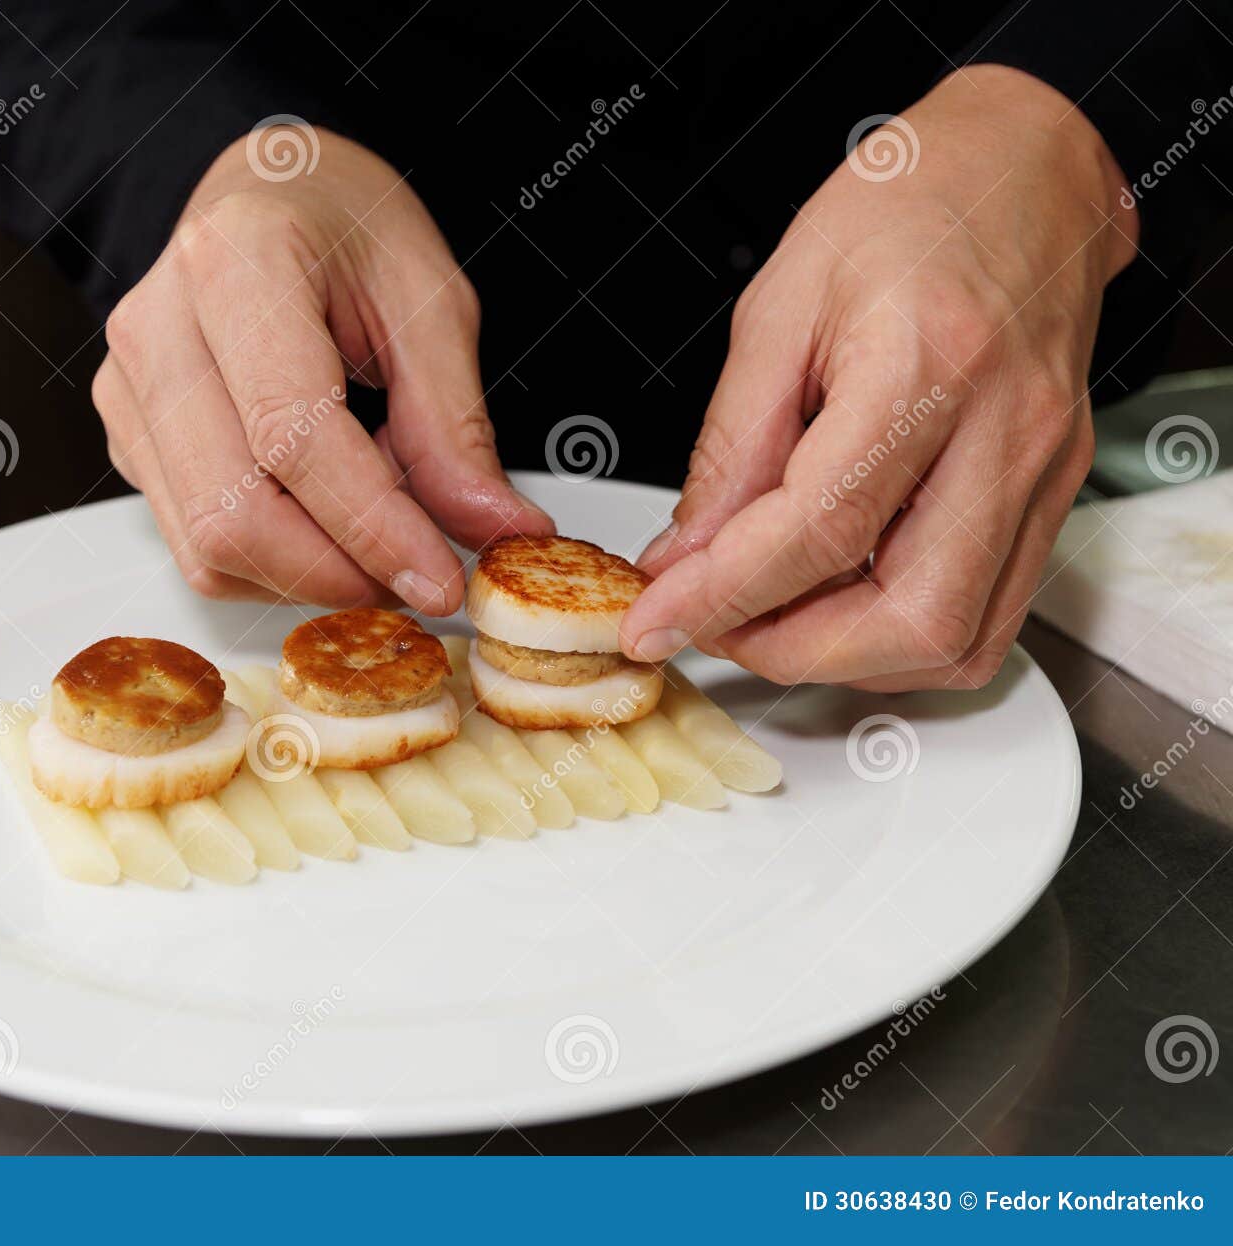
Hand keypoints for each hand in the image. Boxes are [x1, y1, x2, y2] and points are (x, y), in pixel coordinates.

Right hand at [95, 125, 551, 612]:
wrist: (266, 192)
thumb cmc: (346, 229)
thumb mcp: (429, 302)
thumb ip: (456, 427)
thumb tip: (499, 532)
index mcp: (236, 261)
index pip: (293, 434)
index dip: (373, 527)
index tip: (441, 580)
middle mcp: (158, 325)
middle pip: (234, 513)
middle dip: (339, 573)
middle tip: (420, 577)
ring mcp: (127, 386)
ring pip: (207, 547)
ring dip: (310, 575)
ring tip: (377, 532)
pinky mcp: (125, 435)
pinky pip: (195, 545)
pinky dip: (275, 563)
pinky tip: (324, 518)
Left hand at [623, 66, 1137, 688]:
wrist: (1021, 172)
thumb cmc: (905, 212)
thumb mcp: (778, 308)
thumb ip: (732, 446)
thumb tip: (686, 552)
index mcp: (927, 365)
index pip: (819, 530)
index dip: (723, 597)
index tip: (658, 623)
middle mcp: (1007, 431)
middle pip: (913, 617)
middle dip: (795, 651)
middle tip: (719, 625)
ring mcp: (1045, 469)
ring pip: (960, 639)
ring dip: (850, 658)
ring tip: (773, 613)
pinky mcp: (1056, 492)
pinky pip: (991, 616)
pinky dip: (903, 639)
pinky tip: (842, 601)